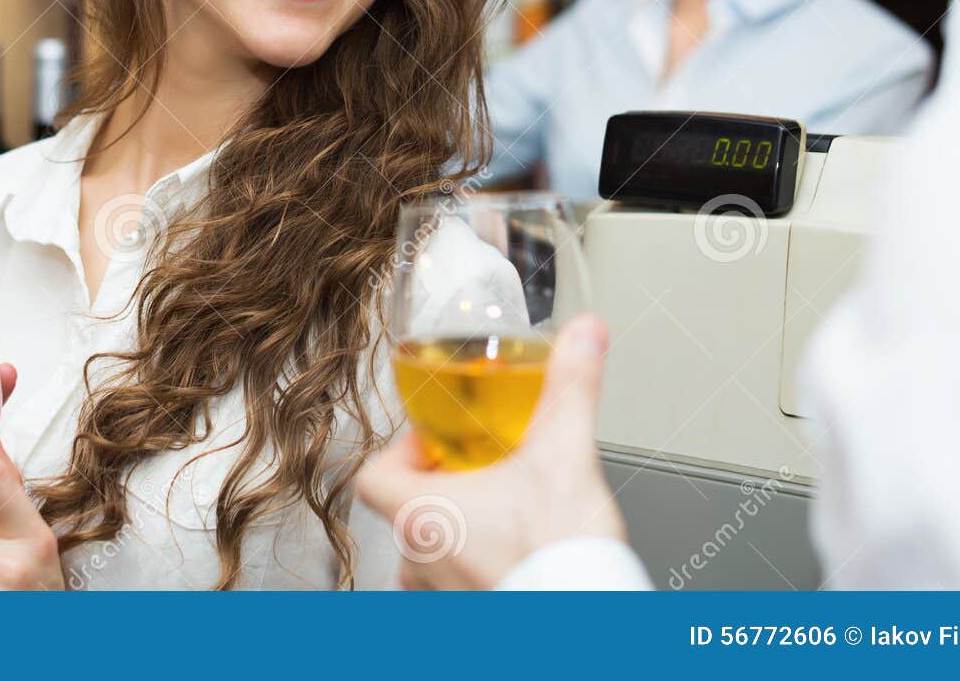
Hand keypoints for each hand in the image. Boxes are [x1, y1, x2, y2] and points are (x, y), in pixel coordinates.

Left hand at [355, 314, 626, 589]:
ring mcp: (441, 595)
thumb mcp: (566, 455)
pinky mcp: (468, 614)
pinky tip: (517, 553)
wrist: (585, 623)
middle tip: (488, 470)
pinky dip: (477, 567)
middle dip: (446, 485)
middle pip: (406, 507)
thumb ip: (571, 387)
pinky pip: (456, 586)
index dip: (404, 451)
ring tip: (505, 514)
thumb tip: (582, 336)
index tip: (440, 440)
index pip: (374, 475)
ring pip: (431, 551)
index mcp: (422, 515)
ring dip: (459, 530)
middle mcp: (421, 560)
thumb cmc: (559, 562)